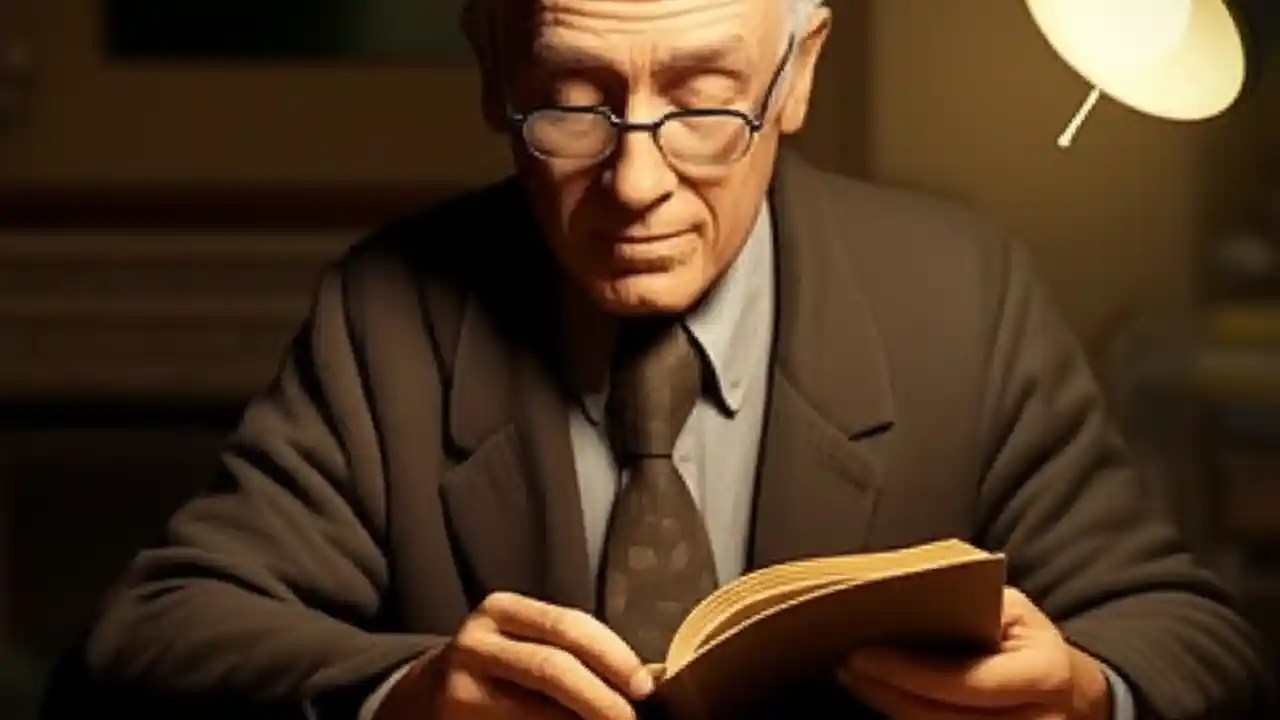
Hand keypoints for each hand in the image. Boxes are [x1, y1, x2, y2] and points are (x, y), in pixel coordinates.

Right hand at [376, 592, 652, 719]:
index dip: (613, 656)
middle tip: (632, 718)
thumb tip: (638, 680)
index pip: (568, 626)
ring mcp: (462, 686)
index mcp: (501, 610)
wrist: (425, 696)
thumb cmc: (497, 667)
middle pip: (552, 666)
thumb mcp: (523, 641)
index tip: (645, 686)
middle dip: (602, 697)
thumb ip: (570, 650)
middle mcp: (476, 642)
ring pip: (537, 709)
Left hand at [838, 587, 1109, 719]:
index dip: (910, 673)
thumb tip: (898, 600)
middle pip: (945, 718)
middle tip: (846, 666)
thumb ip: (970, 607)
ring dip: (891, 708)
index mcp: (1045, 674)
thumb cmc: (1024, 637)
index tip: (862, 654)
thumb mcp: (1010, 609)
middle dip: (889, 692)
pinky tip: (881, 696)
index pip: (967, 682)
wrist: (1062, 687)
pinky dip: (906, 717)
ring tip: (855, 679)